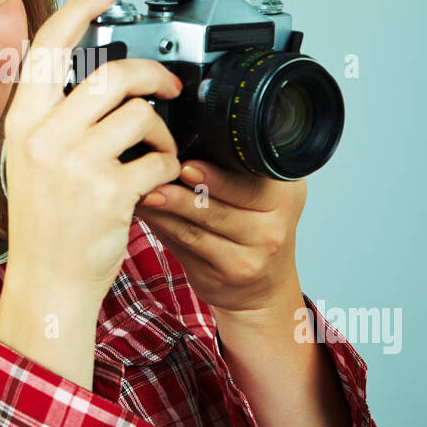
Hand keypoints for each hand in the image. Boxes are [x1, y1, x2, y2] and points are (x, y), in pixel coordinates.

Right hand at [2, 0, 183, 303]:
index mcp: (23, 123)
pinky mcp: (109, 192)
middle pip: (113, 74)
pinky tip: (157, 184)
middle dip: (153, 75)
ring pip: (142, 116)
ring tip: (159, 154)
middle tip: (169, 89)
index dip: (81, 5)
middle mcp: (44, 138)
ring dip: (163, 134)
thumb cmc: (44, 227)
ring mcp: (76, 164)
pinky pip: (158, 161)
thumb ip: (54, 120)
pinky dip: (168, 170)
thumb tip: (96, 80)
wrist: (47, 285)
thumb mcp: (30, 162)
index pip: (49, 45)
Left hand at [134, 160, 306, 314]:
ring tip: (143, 195)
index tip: (186, 167)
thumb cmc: (259, 226)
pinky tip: (147, 215)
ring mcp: (248, 260)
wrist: (266, 283)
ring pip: (195, 232)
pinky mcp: (220, 278)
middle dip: (182, 196)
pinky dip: (162, 229)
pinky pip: (184, 248)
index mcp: (284, 198)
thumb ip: (239, 171)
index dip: (216, 178)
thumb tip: (188, 143)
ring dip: (164, 212)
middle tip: (154, 180)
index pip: (248, 187)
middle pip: (218, 211)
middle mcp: (271, 231)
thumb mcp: (266, 194)